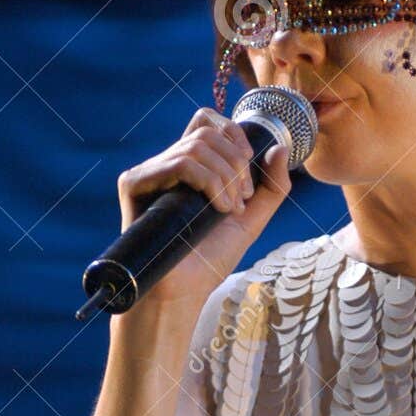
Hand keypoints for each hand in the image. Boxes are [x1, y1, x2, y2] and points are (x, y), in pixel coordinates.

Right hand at [116, 106, 291, 309]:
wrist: (184, 292)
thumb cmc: (210, 260)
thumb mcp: (251, 220)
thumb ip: (272, 187)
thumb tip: (281, 148)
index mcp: (190, 166)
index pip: (209, 123)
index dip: (236, 138)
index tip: (249, 181)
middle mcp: (167, 164)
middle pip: (209, 131)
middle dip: (237, 164)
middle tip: (241, 202)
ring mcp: (149, 172)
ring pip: (198, 145)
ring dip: (226, 178)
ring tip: (228, 211)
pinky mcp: (135, 183)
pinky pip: (180, 163)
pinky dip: (209, 182)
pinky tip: (215, 209)